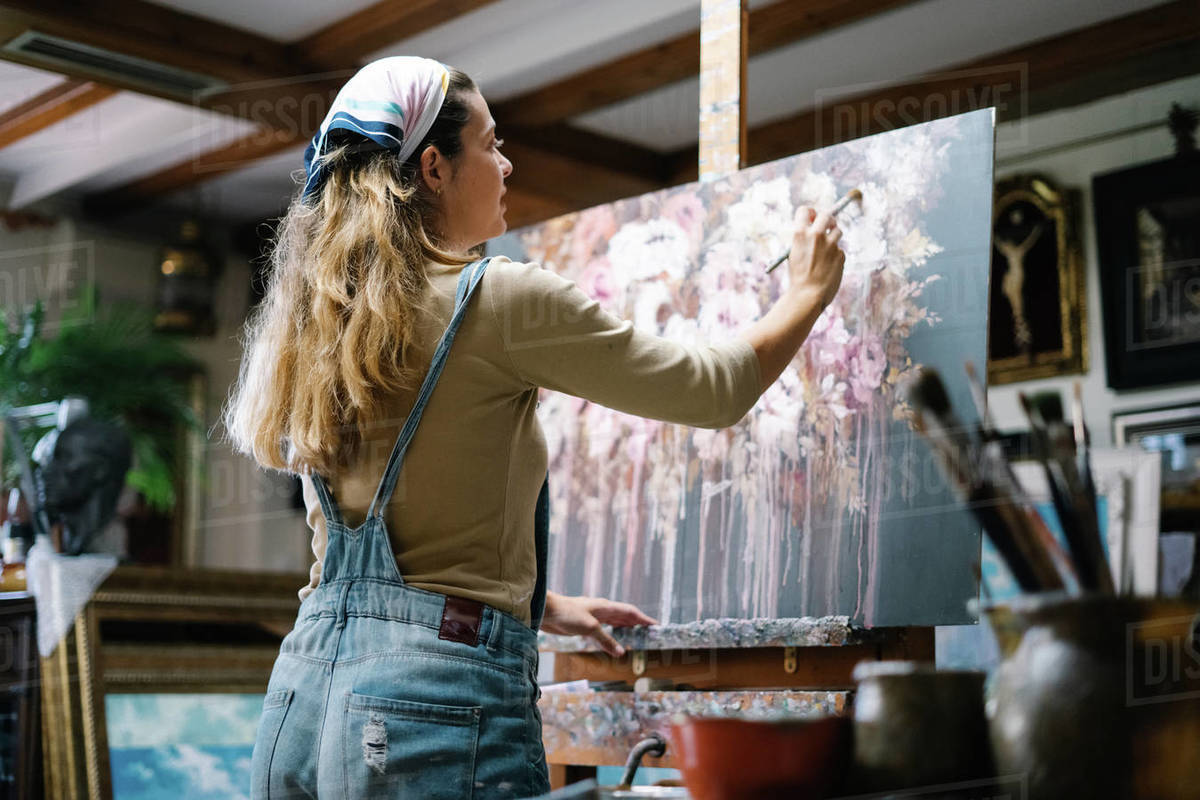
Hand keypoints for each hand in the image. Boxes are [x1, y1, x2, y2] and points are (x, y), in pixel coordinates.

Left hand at [540, 592, 656, 657]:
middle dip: (637, 624)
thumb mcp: (590, 628)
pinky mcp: (585, 625)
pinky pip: (604, 630)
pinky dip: (612, 636)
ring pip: (614, 623)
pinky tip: (614, 642)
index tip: (656, 626)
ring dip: (625, 629)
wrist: (547, 611)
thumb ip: (606, 640)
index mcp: (606, 607)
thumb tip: (622, 652)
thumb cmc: (568, 614)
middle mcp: (602, 610)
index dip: (644, 619)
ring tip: (636, 637)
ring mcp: (593, 617)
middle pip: (624, 616)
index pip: (630, 612)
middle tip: (649, 634)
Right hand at [788, 206, 845, 308]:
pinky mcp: (840, 254)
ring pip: (837, 231)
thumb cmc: (798, 277)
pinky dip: (835, 255)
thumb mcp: (794, 254)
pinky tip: (828, 267)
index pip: (805, 210)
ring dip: (833, 237)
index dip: (809, 213)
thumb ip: (803, 240)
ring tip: (826, 251)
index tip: (812, 217)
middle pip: (826, 215)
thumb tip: (812, 229)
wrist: (808, 295)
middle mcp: (816, 235)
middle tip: (828, 225)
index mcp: (800, 234)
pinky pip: (839, 249)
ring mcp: (830, 244)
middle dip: (827, 219)